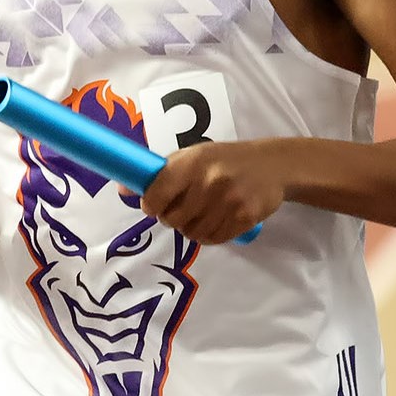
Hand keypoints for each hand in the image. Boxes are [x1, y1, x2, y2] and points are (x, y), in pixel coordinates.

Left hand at [140, 142, 284, 244]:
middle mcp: (208, 182)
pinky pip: (213, 239)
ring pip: (192, 233)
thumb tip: (123, 189)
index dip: (150, 204)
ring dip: (191, 228)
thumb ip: (161, 173)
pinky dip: (210, 235)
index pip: (156, 194)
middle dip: (171, 218)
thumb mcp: (193, 156)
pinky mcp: (244, 218)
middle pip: (172, 219)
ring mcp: (228, 201)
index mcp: (192, 163)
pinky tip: (216, 219)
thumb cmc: (225, 159)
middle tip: (181, 209)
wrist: (272, 165)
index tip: (153, 205)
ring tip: (201, 213)